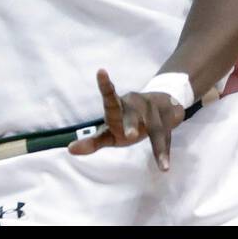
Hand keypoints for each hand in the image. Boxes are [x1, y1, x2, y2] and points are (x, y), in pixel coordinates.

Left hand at [67, 68, 183, 171]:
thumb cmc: (129, 121)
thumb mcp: (111, 133)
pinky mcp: (168, 119)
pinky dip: (164, 153)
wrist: (164, 104)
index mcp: (119, 106)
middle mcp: (136, 105)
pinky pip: (165, 138)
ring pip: (154, 128)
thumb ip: (93, 141)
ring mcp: (154, 111)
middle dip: (131, 124)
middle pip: (133, 115)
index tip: (101, 71)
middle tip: (129, 135)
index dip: (105, 85)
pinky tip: (164, 166)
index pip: (110, 97)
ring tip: (158, 162)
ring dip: (156, 144)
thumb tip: (70, 149)